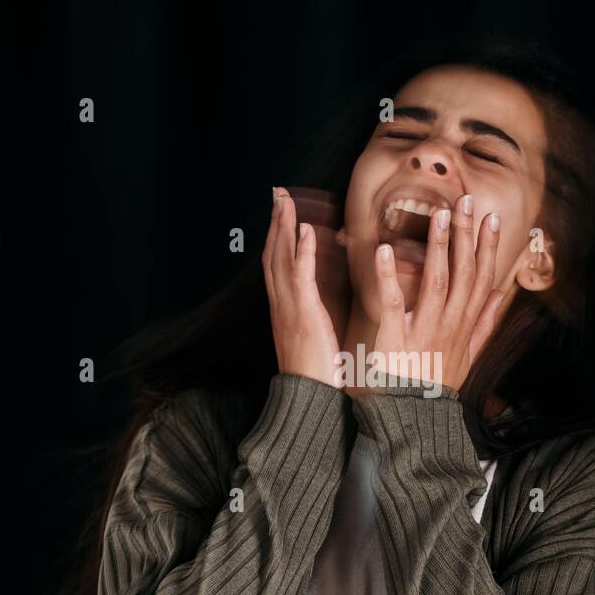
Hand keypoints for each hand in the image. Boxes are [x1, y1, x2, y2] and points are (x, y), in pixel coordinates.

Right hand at [262, 186, 343, 387]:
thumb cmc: (317, 377)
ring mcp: (289, 309)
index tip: (282, 211)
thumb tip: (321, 306)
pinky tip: (305, 230)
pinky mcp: (304, 316)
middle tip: (278, 193)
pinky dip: (301, 252)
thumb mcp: (314, 339)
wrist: (309, 401)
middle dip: (276, 222)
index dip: (278, 236)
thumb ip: (315, 318)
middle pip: (273, 255)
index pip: (277, 264)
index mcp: (285, 310)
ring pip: (281, 259)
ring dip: (283, 227)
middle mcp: (281, 305)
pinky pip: (301, 278)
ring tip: (286, 200)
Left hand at [371, 194, 503, 392]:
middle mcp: (450, 325)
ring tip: (440, 214)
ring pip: (437, 281)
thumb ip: (484, 324)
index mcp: (464, 326)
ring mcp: (425, 332)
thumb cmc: (436, 388)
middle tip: (468, 200)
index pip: (481, 279)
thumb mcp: (468, 357)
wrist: (414, 423)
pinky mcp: (396, 341)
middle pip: (464, 273)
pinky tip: (386, 250)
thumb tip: (501, 296)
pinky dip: (389, 276)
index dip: (487, 247)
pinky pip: (394, 304)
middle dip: (467, 235)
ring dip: (439, 246)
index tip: (492, 218)